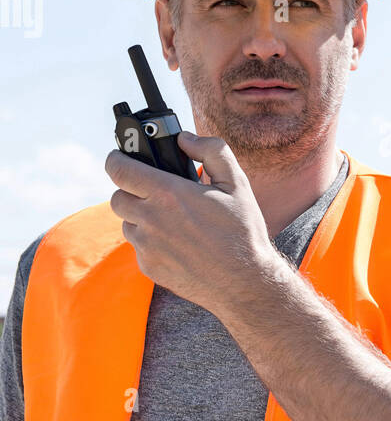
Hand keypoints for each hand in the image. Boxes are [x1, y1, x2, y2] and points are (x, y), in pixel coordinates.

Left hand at [105, 131, 277, 313]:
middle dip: (130, 190)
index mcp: (168, 194)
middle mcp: (151, 220)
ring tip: (171, 221)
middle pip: (117, 197)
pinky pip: (139, 248)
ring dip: (140, 218)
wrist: (244, 283)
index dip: (116, 159)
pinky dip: (151, 242)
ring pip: (127, 223)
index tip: (120, 157)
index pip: (119, 169)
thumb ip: (211, 151)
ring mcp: (147, 246)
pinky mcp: (149, 267)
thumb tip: (184, 138)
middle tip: (153, 191)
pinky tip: (178, 244)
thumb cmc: (242, 231)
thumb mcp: (236, 183)